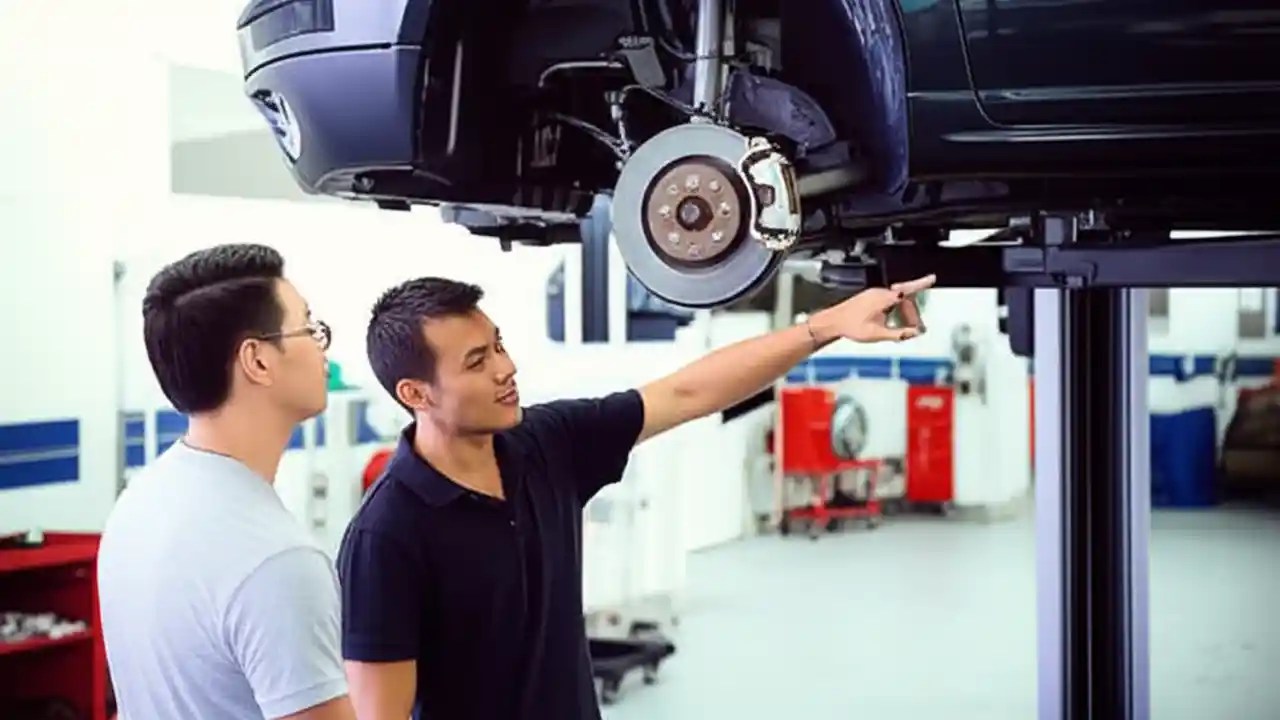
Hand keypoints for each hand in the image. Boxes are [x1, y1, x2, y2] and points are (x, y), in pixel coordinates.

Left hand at [810, 274, 935, 342]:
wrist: (833, 322)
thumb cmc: (852, 327)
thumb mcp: (877, 334)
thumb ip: (898, 334)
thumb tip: (915, 333)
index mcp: (883, 299)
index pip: (906, 290)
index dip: (921, 284)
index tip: (932, 278)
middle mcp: (879, 293)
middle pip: (904, 300)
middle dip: (912, 314)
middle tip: (917, 330)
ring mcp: (874, 294)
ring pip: (897, 301)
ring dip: (904, 314)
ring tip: (905, 329)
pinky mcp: (871, 297)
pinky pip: (889, 301)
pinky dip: (895, 311)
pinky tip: (891, 323)